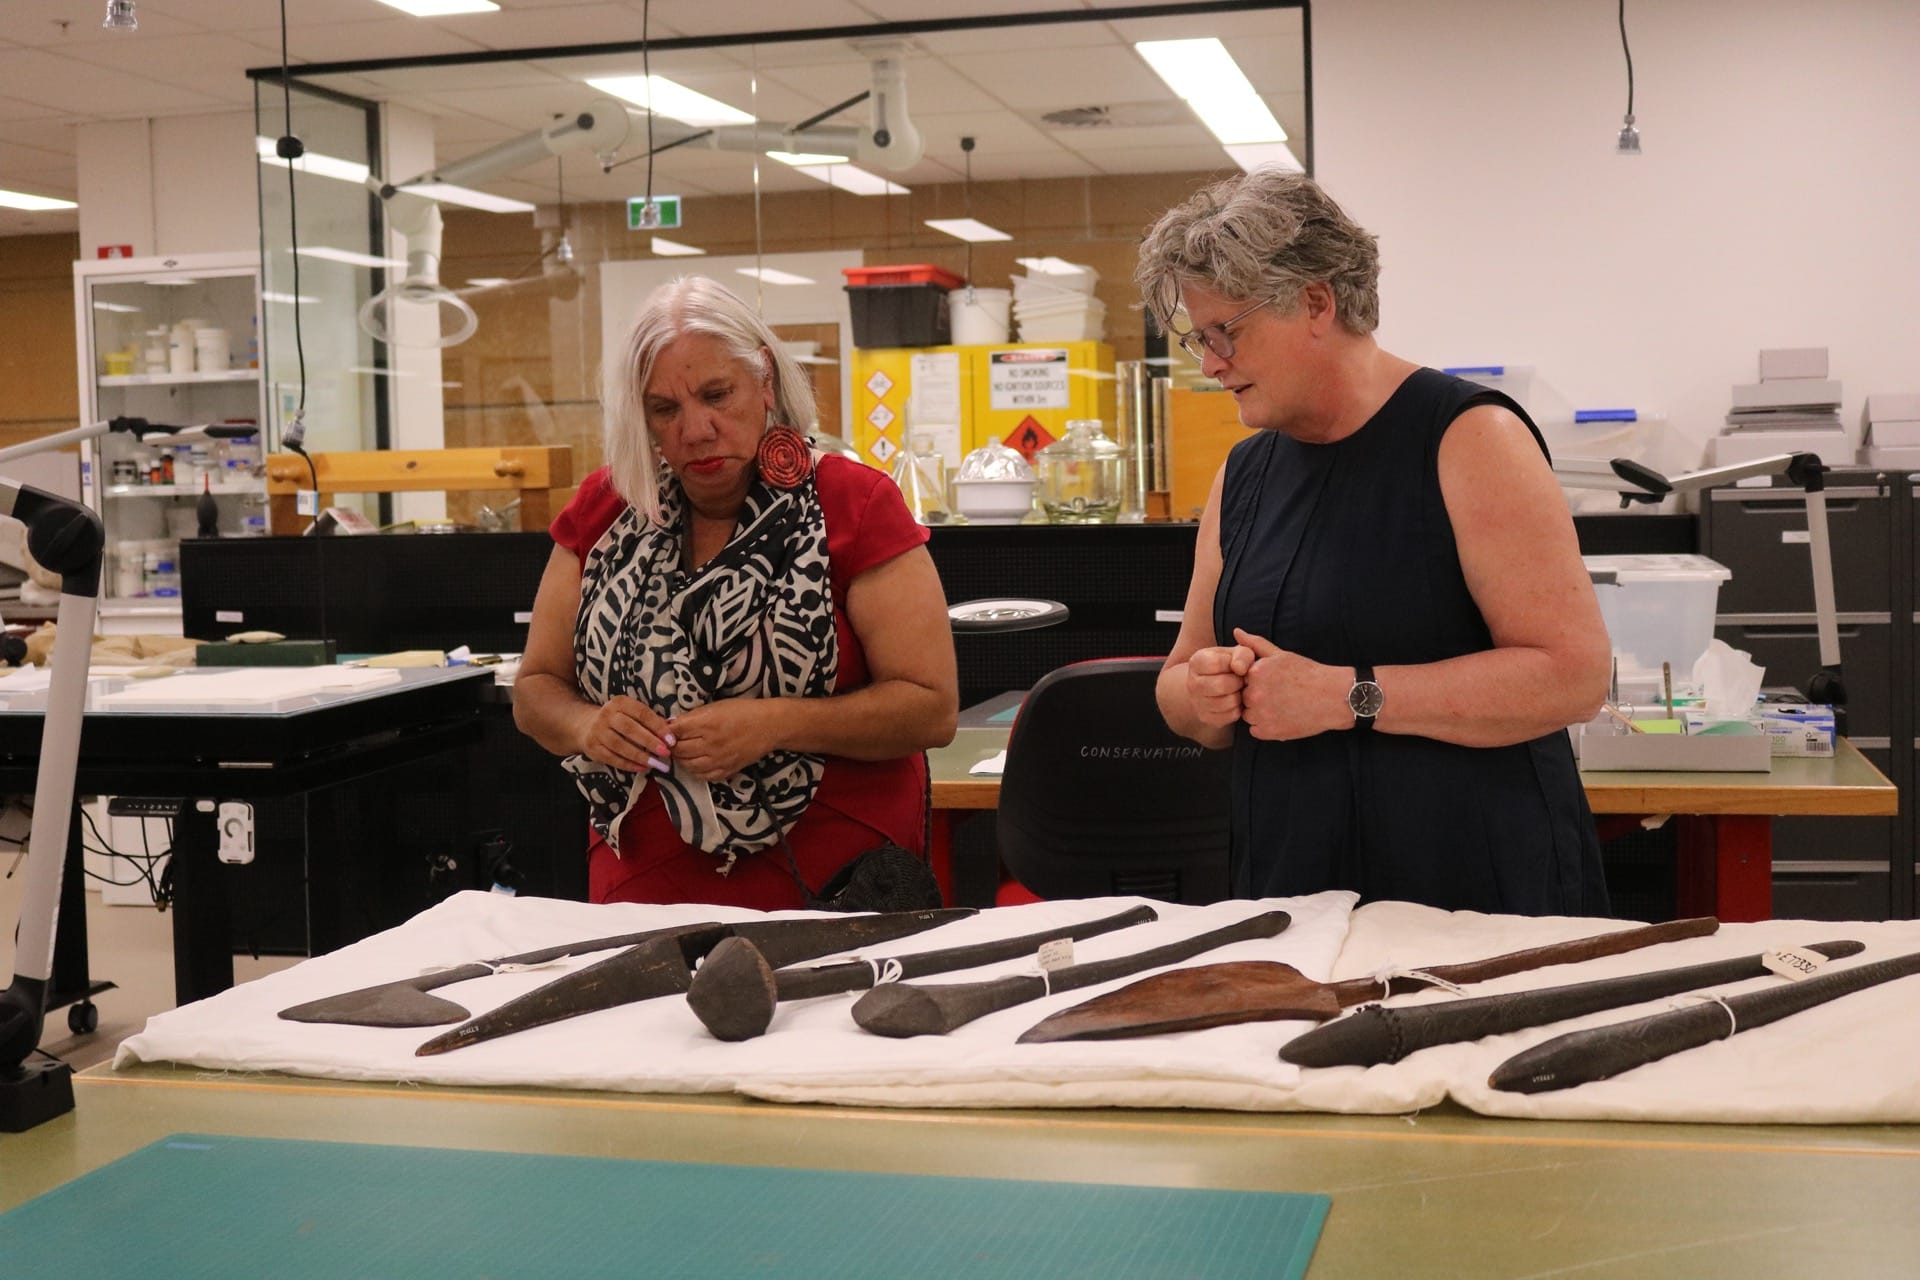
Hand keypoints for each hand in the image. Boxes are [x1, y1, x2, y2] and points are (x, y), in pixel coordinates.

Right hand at [580, 694, 673, 774]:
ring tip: (656, 763)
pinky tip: (642, 768)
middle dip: (649, 742)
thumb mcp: (631, 713)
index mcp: (620, 702)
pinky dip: (628, 764)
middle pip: (629, 729)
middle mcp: (606, 714)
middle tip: (665, 753)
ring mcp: (597, 731)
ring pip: (619, 745)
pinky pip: (611, 758)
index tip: (671, 740)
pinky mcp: (592, 747)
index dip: (657, 727)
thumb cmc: (618, 719)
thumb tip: (671, 733)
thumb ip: (649, 721)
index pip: (641, 713)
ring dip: (640, 755)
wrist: (585, 725)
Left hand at [667, 698, 781, 781]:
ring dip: (681, 759)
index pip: (675, 731)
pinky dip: (694, 771)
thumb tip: (671, 725)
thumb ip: (693, 717)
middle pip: (678, 750)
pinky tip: (695, 762)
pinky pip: (702, 776)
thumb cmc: (742, 711)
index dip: (666, 731)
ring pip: (687, 766)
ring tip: (682, 752)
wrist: (769, 726)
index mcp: (707, 723)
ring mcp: (718, 760)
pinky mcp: (726, 771)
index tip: (664, 730)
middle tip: (671, 742)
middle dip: (671, 746)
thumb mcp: (715, 706)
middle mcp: (710, 744)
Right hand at [1185, 643, 1256, 727]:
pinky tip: (1235, 701)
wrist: (1218, 683)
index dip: (1233, 664)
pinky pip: (1230, 715)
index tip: (1237, 666)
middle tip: (1241, 680)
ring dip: (1240, 696)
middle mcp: (1192, 683)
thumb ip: (1242, 654)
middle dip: (1239, 682)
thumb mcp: (1237, 653)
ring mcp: (1197, 702)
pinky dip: (1238, 708)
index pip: (1216, 663)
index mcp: (1197, 662)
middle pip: (1222, 685)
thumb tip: (1239, 668)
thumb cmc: (1230, 665)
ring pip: (1228, 702)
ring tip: (1238, 690)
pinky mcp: (1206, 717)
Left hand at [1234, 628, 1347, 740]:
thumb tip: (1236, 631)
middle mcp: (1254, 694)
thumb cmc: (1308, 674)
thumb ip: (1255, 644)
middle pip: (1244, 698)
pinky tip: (1283, 718)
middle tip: (1280, 695)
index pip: (1241, 680)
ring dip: (1260, 713)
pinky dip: (1266, 727)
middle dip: (1257, 697)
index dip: (1256, 682)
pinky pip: (1256, 730)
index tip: (1274, 683)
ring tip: (1283, 706)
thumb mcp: (1281, 655)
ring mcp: (1261, 714)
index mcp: (1255, 673)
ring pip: (1249, 715)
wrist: (1333, 697)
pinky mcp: (1268, 732)